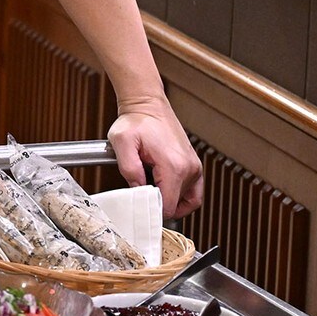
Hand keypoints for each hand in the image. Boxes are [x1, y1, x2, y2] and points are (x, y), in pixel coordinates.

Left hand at [108, 100, 203, 217]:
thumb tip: (138, 191)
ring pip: (187, 201)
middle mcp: (189, 168)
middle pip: (177, 205)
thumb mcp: (122, 143)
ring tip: (152, 191)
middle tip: (141, 194)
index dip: (152, 210)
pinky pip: (194, 192)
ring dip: (171, 201)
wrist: (147, 105)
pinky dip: (183, 198)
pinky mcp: (194, 164)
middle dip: (158, 204)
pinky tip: (167, 194)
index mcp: (173, 166)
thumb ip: (128, 169)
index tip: (140, 205)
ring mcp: (194, 166)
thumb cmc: (135, 121)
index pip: (168, 206)